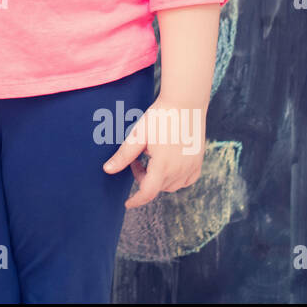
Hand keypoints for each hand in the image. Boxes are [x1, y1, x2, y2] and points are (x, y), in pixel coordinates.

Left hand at [102, 93, 206, 207]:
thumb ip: (123, 156)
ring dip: (158, 178)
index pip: (148, 193)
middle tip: (137, 159)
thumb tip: (107, 170)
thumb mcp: (138, 135)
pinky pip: (186, 180)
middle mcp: (180, 170)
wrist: (186, 103)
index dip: (136, 200)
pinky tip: (168, 164)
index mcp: (163, 165)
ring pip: (171, 185)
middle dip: (143, 178)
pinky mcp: (199, 162)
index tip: (127, 203)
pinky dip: (175, 178)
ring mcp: (191, 167)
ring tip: (152, 156)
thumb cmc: (160, 117)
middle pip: (157, 187)